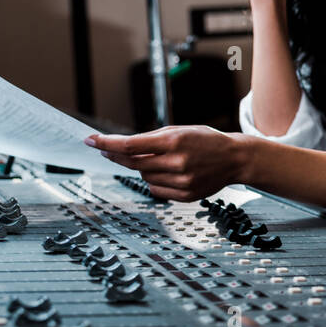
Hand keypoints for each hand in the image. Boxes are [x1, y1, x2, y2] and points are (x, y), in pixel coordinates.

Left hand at [83, 126, 250, 201]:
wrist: (235, 158)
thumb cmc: (206, 140)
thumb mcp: (180, 130)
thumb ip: (151, 139)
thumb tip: (120, 147)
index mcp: (174, 141)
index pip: (131, 145)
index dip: (107, 144)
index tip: (90, 141)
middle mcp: (177, 162)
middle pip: (133, 163)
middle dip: (117, 155)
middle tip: (106, 150)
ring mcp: (182, 181)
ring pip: (144, 177)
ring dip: (143, 168)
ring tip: (162, 160)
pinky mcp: (185, 196)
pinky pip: (156, 190)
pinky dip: (155, 181)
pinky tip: (170, 173)